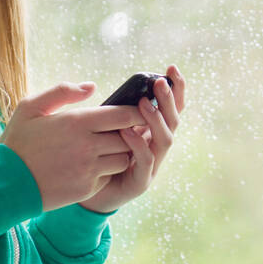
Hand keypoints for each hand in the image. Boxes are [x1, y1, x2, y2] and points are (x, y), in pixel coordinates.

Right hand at [0, 81, 147, 212]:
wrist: (5, 185)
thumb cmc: (17, 142)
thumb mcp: (30, 107)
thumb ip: (62, 92)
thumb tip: (91, 86)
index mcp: (77, 122)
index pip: (123, 115)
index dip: (137, 112)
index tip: (141, 109)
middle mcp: (87, 146)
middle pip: (128, 136)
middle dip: (130, 132)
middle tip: (126, 129)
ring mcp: (88, 169)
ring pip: (123, 158)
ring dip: (121, 151)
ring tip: (110, 146)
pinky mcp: (86, 188)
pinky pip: (110, 176)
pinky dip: (107, 169)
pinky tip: (95, 164)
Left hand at [81, 64, 185, 213]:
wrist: (86, 195)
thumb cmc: (96, 157)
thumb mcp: (106, 128)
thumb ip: (114, 112)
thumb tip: (106, 86)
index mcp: (151, 132)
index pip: (172, 108)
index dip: (176, 89)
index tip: (171, 68)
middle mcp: (156, 147)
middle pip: (173, 120)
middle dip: (169, 100)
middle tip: (159, 83)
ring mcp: (152, 165)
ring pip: (165, 140)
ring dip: (156, 119)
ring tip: (143, 103)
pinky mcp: (141, 182)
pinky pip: (146, 162)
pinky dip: (138, 145)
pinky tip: (126, 132)